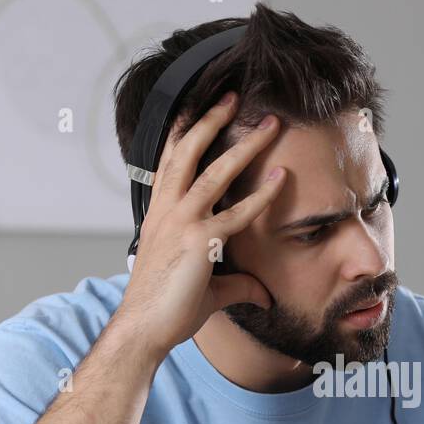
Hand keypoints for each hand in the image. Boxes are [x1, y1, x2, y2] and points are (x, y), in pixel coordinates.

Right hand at [116, 92, 286, 364]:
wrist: (143, 329)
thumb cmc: (165, 309)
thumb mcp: (207, 290)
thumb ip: (239, 285)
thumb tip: (266, 295)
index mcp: (160, 212)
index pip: (169, 160)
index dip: (182, 129)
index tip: (195, 104)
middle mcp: (168, 210)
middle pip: (188, 151)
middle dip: (211, 119)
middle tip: (233, 95)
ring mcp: (182, 222)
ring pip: (214, 171)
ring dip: (244, 144)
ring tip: (269, 124)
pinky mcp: (200, 241)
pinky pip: (236, 213)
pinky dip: (261, 195)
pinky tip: (280, 178)